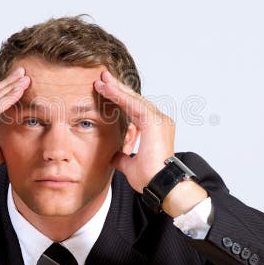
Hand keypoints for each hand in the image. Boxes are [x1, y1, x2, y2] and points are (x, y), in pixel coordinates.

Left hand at [93, 71, 175, 192]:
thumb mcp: (130, 165)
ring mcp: (160, 120)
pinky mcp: (155, 122)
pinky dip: (119, 96)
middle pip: (135, 100)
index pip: (135, 109)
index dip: (120, 99)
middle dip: (117, 89)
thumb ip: (123, 157)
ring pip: (133, 100)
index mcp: (155, 129)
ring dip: (116, 89)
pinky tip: (107, 89)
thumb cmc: (151, 178)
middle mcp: (160, 121)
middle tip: (102, 78)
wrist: (162, 186)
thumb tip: (114, 155)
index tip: (106, 91)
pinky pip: (134, 104)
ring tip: (101, 81)